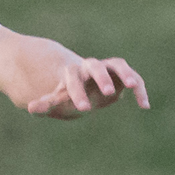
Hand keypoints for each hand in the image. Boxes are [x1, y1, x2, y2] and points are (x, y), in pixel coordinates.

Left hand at [26, 57, 148, 118]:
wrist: (82, 87)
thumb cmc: (68, 95)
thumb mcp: (56, 101)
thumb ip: (46, 104)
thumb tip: (30, 107)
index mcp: (72, 73)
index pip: (73, 79)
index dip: (78, 92)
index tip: (83, 109)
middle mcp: (90, 68)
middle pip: (95, 66)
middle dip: (101, 78)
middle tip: (108, 94)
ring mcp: (107, 69)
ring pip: (118, 65)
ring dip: (125, 74)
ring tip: (133, 86)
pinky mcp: (121, 76)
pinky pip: (134, 79)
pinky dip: (140, 89)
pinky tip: (144, 106)